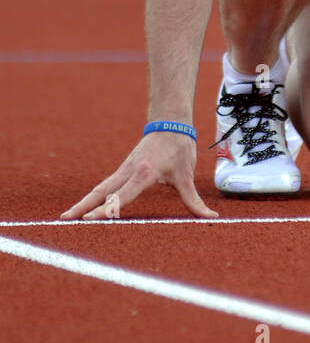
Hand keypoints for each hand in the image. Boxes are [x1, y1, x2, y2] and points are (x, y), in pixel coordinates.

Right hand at [61, 132, 217, 220]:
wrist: (170, 123)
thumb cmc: (179, 148)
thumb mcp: (187, 175)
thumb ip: (194, 200)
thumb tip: (212, 218)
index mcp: (144, 173)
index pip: (122, 195)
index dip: (107, 209)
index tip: (91, 219)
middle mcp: (129, 171)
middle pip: (101, 191)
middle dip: (83, 206)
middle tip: (65, 219)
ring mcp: (123, 169)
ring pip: (99, 188)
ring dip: (83, 201)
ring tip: (67, 216)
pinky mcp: (123, 169)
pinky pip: (105, 185)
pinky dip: (93, 196)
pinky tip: (84, 206)